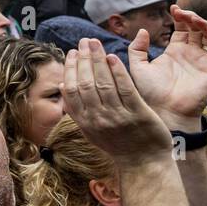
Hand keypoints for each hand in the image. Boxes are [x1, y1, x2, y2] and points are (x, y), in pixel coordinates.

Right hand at [62, 39, 169, 165]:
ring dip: (98, 61)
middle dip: (84, 59)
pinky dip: (118, 72)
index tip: (73, 52)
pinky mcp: (138, 115)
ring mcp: (118, 117)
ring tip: (96, 44)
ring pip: (104, 83)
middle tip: (84, 41)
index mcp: (85, 121)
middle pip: (86, 83)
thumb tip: (62, 85)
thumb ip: (76, 109)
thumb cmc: (117, 144)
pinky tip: (113, 57)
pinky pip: (125, 89)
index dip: (71, 68)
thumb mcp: (91, 130)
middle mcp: (98, 118)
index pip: (72, 89)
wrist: (143, 164)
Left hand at [128, 7, 206, 126]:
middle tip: (184, 13)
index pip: (182, 28)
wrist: (165, 111)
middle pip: (197, 29)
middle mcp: (190, 54)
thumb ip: (137, 48)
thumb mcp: (139, 66)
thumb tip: (142, 30)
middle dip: (192, 17)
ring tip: (195, 19)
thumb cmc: (150, 92)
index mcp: (174, 52)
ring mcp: (203, 60)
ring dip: (205, 24)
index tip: (174, 7)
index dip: (180, 16)